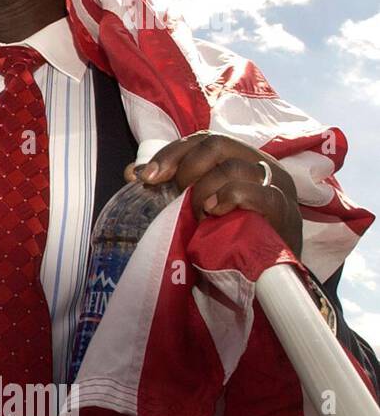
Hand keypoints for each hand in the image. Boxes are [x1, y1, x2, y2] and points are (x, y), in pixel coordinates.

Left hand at [128, 132, 302, 255]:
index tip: (147, 176)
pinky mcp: (283, 210)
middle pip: (216, 145)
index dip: (172, 152)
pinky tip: (214, 214)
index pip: (204, 140)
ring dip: (203, 191)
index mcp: (241, 160)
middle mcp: (260, 165)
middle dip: (185, 169)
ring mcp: (275, 186)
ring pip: (231, 168)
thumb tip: (132, 171)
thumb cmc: (230, 236)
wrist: (267, 275)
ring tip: (198, 216)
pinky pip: (254, 193)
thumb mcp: (199, 207)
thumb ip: (170, 186)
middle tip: (176, 196)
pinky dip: (227, 199)